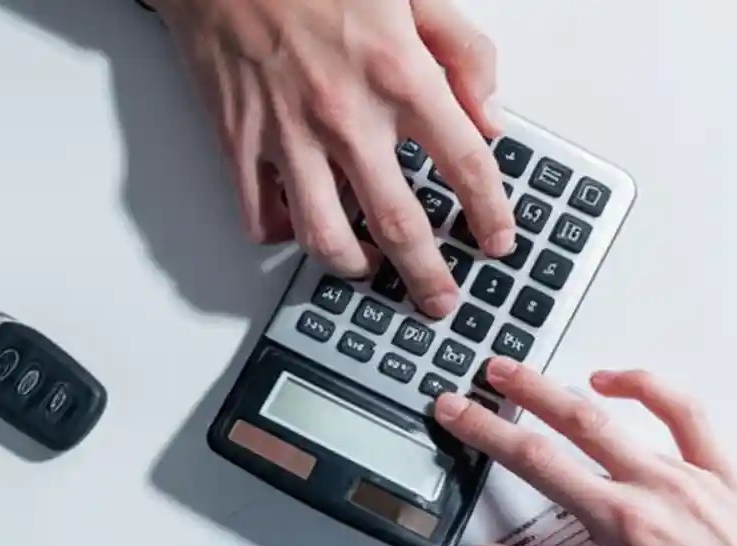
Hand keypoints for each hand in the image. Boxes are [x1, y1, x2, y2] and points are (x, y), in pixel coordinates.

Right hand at [153, 0, 515, 317]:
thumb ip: (465, 54)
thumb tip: (489, 118)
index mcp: (398, 73)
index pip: (464, 163)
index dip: (490, 212)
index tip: (498, 241)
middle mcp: (346, 114)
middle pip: (399, 222)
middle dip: (427, 275)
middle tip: (440, 300)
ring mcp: (288, 134)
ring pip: (325, 235)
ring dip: (354, 266)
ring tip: (370, 269)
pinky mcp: (239, 141)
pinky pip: (261, 215)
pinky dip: (284, 234)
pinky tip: (303, 226)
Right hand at [434, 358, 736, 545]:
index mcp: (622, 527)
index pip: (535, 462)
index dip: (486, 431)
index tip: (458, 411)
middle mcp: (656, 490)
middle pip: (574, 421)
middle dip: (523, 392)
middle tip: (489, 374)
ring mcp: (692, 478)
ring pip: (621, 416)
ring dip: (572, 390)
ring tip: (540, 378)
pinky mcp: (724, 477)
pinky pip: (686, 416)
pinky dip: (650, 389)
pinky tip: (620, 381)